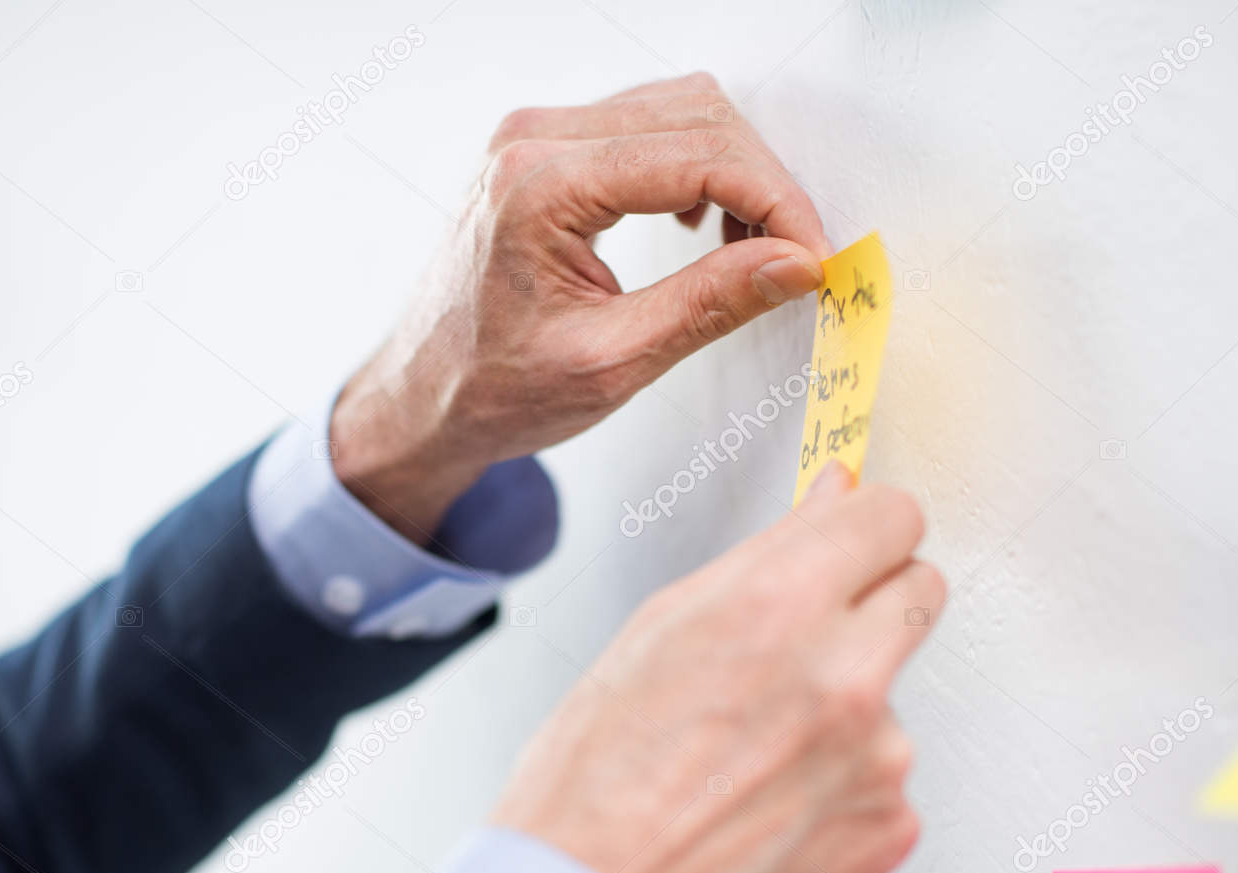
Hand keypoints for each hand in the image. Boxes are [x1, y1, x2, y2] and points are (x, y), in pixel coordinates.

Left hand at [330, 73, 830, 541]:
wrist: (422, 397)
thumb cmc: (493, 389)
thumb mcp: (611, 362)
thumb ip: (708, 305)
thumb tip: (795, 264)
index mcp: (538, 186)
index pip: (697, 156)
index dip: (775, 203)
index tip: (815, 256)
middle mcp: (531, 140)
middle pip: (695, 114)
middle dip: (763, 184)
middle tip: (795, 258)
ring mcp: (533, 137)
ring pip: (677, 111)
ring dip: (733, 174)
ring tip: (752, 252)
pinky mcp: (543, 151)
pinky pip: (644, 128)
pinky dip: (694, 169)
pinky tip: (701, 232)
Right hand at [490, 467, 944, 872]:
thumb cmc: (596, 777)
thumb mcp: (660, 628)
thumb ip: (767, 556)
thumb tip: (834, 499)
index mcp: (781, 605)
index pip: (894, 516)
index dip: (867, 527)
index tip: (855, 542)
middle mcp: (844, 674)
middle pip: (922, 590)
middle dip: (874, 601)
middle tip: (807, 642)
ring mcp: (878, 757)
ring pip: (893, 695)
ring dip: (848, 709)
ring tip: (756, 754)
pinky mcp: (890, 828)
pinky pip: (885, 778)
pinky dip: (842, 788)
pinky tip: (773, 805)